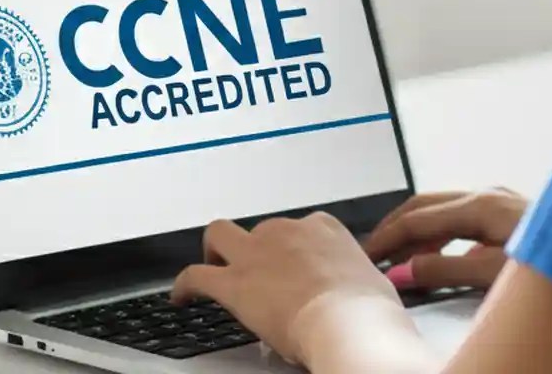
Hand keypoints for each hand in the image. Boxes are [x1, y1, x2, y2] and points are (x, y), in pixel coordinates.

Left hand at [172, 213, 421, 368]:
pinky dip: (184, 285)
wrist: (350, 323)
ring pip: (219, 235)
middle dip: (256, 249)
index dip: (293, 249)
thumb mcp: (371, 283)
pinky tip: (181, 297)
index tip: (293, 266)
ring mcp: (257, 253)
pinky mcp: (233, 282)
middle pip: (261, 232)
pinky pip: (195, 275)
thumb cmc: (367, 310)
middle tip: (257, 273)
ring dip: (215, 251)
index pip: (301, 229)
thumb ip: (354, 280)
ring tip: (214, 269)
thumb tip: (356, 293)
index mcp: (324, 229)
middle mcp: (287, 231)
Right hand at [364, 187, 527, 289]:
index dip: (387, 237)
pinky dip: (440, 236)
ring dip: (417, 233)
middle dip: (395, 228)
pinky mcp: (511, 217)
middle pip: (426, 205)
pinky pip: (462, 220)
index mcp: (480, 205)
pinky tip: (436, 255)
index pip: (418, 218)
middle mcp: (487, 196)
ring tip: (398, 259)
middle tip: (373, 254)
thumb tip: (401, 272)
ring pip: (444, 211)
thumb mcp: (494, 274)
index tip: (364, 257)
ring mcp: (501, 203)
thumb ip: (445, 271)